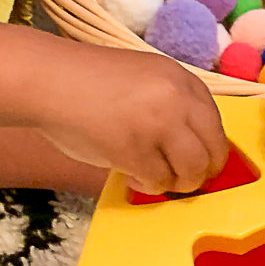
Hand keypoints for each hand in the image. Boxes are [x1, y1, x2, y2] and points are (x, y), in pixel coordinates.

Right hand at [38, 47, 228, 194]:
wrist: (48, 80)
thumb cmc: (91, 81)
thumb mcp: (146, 78)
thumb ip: (173, 104)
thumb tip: (194, 146)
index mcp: (182, 79)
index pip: (216, 124)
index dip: (211, 149)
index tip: (202, 161)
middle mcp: (177, 100)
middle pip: (213, 151)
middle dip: (203, 172)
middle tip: (187, 180)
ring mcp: (158, 125)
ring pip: (192, 171)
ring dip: (179, 183)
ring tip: (158, 179)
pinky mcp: (135, 151)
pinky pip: (158, 181)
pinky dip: (149, 187)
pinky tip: (133, 178)